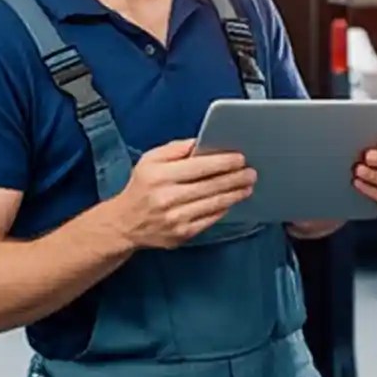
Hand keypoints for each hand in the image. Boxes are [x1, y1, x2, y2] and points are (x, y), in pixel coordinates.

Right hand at [111, 139, 255, 248]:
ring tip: (247, 186)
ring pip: (213, 204)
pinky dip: (223, 209)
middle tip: (251, 172)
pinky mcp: (181, 234)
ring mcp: (175, 218)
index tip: (240, 158)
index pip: (198, 166)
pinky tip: (232, 201)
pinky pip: (209, 219)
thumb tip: (203, 142)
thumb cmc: (141, 187)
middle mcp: (167, 197)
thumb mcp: (150, 160)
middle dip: (235, 178)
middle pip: (210, 186)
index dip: (222, 162)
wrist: (125, 224)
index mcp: (159, 175)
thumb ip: (176, 149)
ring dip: (234, 194)